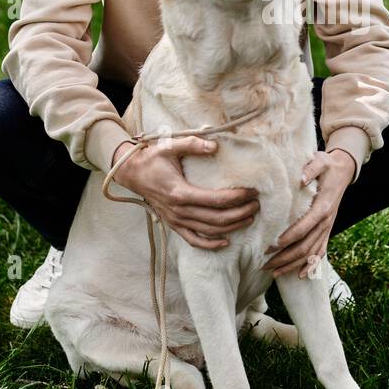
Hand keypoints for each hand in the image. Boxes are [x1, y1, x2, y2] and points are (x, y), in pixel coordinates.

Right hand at [110, 136, 259, 250]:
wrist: (131, 174)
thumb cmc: (152, 159)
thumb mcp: (170, 146)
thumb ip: (192, 144)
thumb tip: (215, 146)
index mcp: (180, 192)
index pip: (217, 200)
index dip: (238, 197)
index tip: (253, 191)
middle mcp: (179, 211)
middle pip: (218, 219)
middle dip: (241, 213)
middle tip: (257, 205)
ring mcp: (176, 221)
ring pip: (210, 231)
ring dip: (232, 227)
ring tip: (249, 217)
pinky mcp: (173, 225)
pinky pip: (194, 240)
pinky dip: (211, 244)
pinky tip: (226, 242)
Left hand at [262, 149, 354, 276]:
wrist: (344, 170)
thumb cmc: (327, 165)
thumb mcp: (320, 160)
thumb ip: (311, 168)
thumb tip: (300, 179)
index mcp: (323, 206)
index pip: (302, 228)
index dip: (286, 240)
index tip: (269, 247)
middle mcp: (326, 221)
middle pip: (304, 246)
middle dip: (284, 258)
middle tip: (265, 265)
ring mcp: (328, 227)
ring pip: (310, 253)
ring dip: (293, 264)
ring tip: (274, 273)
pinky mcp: (328, 229)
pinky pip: (320, 251)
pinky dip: (311, 265)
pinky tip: (300, 275)